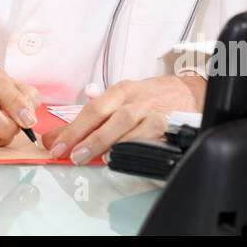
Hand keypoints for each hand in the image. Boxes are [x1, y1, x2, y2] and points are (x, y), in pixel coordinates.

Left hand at [40, 73, 206, 164]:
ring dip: (103, 141)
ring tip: (85, 156)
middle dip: (82, 135)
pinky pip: (146, 135)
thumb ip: (91, 117)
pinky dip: (131, 145)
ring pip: (123, 124)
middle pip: (103, 114)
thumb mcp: (123, 98)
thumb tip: (58, 134)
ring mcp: (150, 110)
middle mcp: (134, 98)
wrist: (191, 91)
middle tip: (66, 153)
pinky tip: (117, 155)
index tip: (54, 144)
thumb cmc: (153, 97)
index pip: (91, 109)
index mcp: (120, 90)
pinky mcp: (167, 123)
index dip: (71, 127)